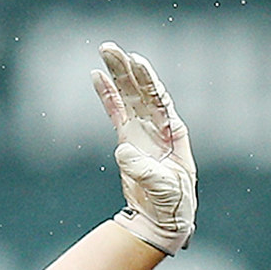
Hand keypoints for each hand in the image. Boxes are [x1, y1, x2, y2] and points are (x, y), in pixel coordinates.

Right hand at [93, 44, 195, 254]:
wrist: (161, 221)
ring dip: (116, 75)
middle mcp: (158, 127)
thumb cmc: (173, 205)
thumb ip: (144, 169)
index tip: (135, 61)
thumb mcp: (164, 188)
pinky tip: (97, 76)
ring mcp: (142, 132)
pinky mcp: (127, 141)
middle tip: (110, 47)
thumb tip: (123, 151)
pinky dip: (107, 95)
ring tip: (104, 51)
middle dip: (126, 69)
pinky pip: (115, 113)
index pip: (160, 99)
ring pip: (128, 97)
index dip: (147, 80)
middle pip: (141, 91)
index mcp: (173, 133)